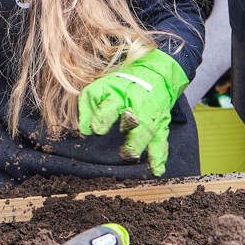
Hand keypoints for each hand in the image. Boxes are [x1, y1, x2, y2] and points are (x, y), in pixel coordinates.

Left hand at [78, 49, 188, 176]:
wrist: (155, 75)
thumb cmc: (122, 85)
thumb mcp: (101, 87)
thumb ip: (88, 106)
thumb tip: (83, 130)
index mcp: (119, 93)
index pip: (111, 104)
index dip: (103, 117)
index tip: (96, 130)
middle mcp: (137, 105)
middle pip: (134, 119)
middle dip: (127, 131)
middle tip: (118, 145)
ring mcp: (150, 116)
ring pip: (148, 131)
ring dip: (139, 144)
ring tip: (130, 155)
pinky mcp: (161, 125)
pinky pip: (161, 141)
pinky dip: (159, 156)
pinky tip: (156, 169)